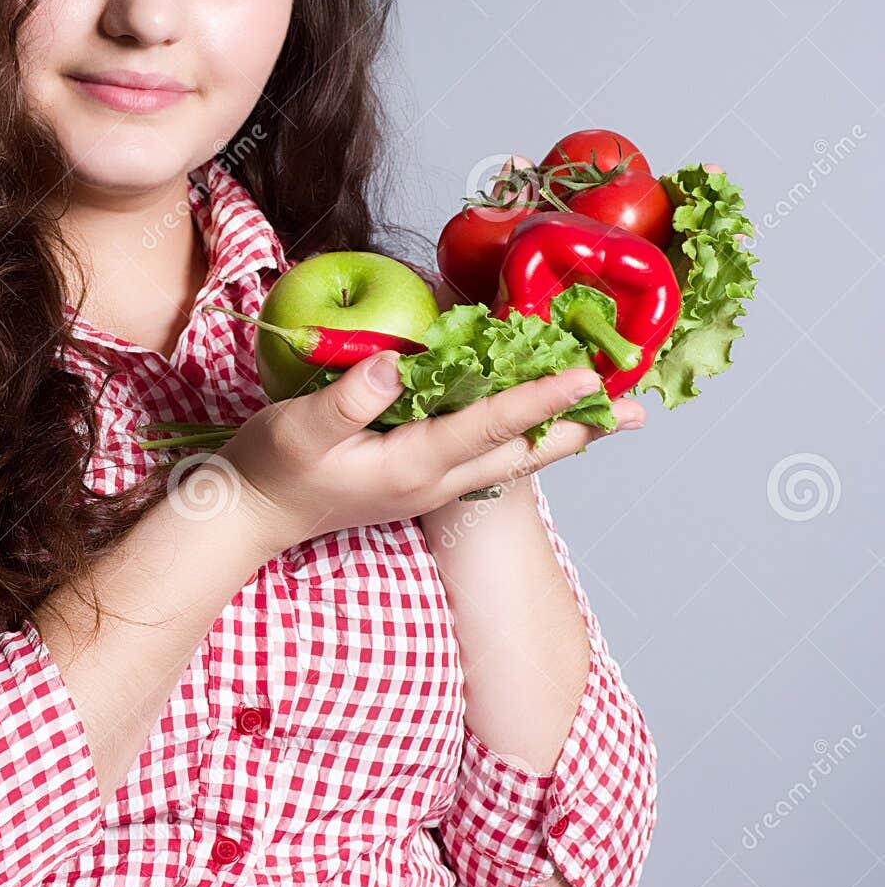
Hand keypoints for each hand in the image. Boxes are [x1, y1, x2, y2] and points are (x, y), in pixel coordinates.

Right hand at [222, 350, 642, 559]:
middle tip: (636, 409)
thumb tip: (397, 368)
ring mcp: (430, 487)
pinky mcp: (420, 482)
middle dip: (578, 427)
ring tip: (607, 417)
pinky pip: (488, 457)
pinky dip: (522, 436)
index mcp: (412, 466)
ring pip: (511, 458)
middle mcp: (434, 482)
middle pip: (522, 451)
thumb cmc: (271, 470)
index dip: (538, 397)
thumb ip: (347, 401)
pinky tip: (535, 422)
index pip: (489, 426)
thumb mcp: (298, 431)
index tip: (585, 376)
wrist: (250, 518)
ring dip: (561, 435)